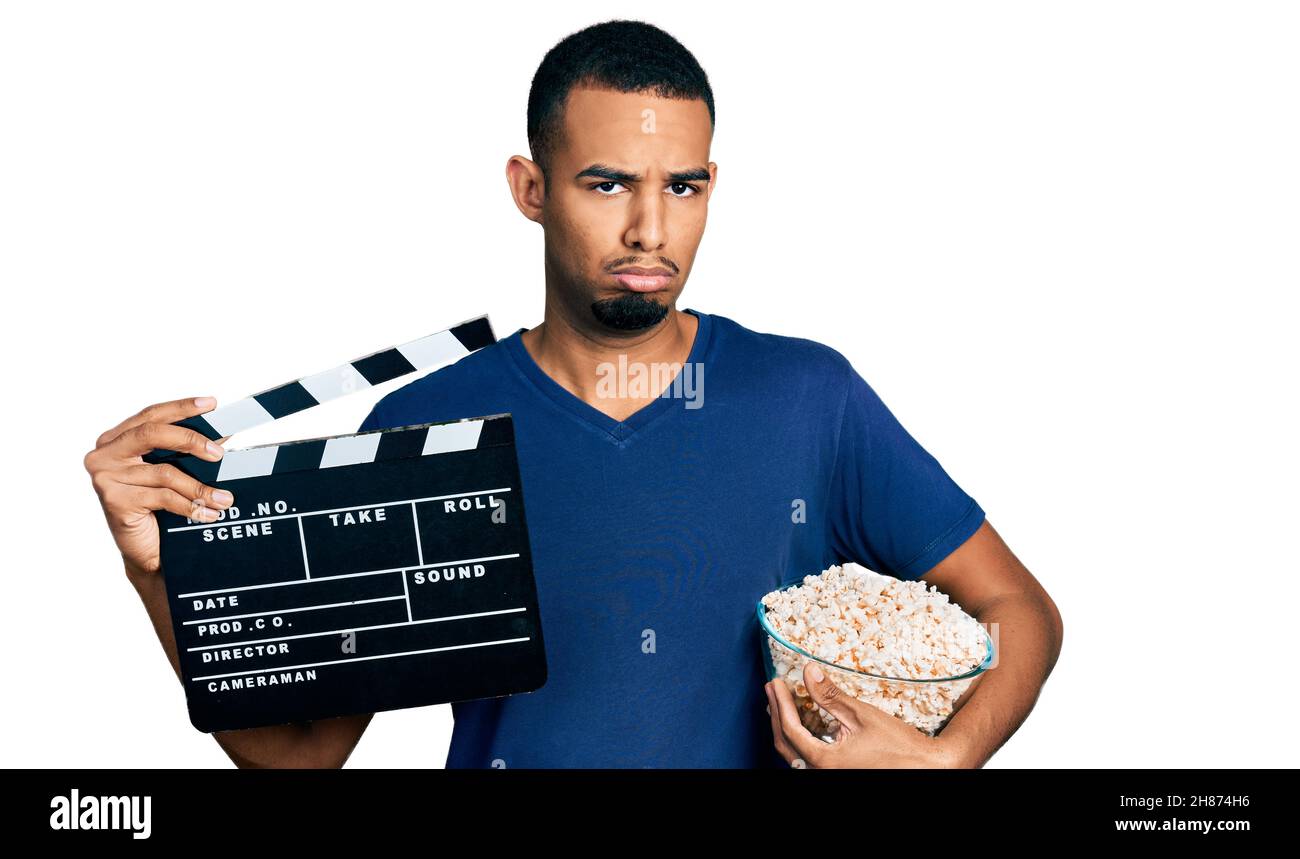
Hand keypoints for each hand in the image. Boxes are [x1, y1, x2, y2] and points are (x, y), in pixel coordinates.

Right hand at [84, 397, 232, 577]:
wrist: (145, 551)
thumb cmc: (157, 507)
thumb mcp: (170, 472)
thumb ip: (184, 451)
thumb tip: (222, 432)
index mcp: (115, 440)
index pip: (150, 415)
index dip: (181, 407)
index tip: (211, 404)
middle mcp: (104, 454)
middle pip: (151, 434)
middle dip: (191, 440)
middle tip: (220, 454)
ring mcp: (105, 477)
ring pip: (164, 472)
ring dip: (201, 487)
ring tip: (225, 499)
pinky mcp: (114, 500)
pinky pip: (162, 496)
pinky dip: (191, 505)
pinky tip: (209, 513)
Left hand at [765, 661, 956, 767]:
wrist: (926, 767)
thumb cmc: (898, 745)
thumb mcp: (861, 715)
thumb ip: (830, 695)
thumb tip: (807, 671)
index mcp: (824, 761)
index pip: (790, 728)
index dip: (781, 703)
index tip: (776, 683)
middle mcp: (820, 774)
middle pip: (785, 744)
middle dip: (776, 714)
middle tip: (772, 689)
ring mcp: (828, 777)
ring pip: (794, 755)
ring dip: (785, 727)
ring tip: (781, 704)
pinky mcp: (836, 774)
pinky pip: (807, 760)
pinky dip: (800, 740)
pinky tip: (803, 724)